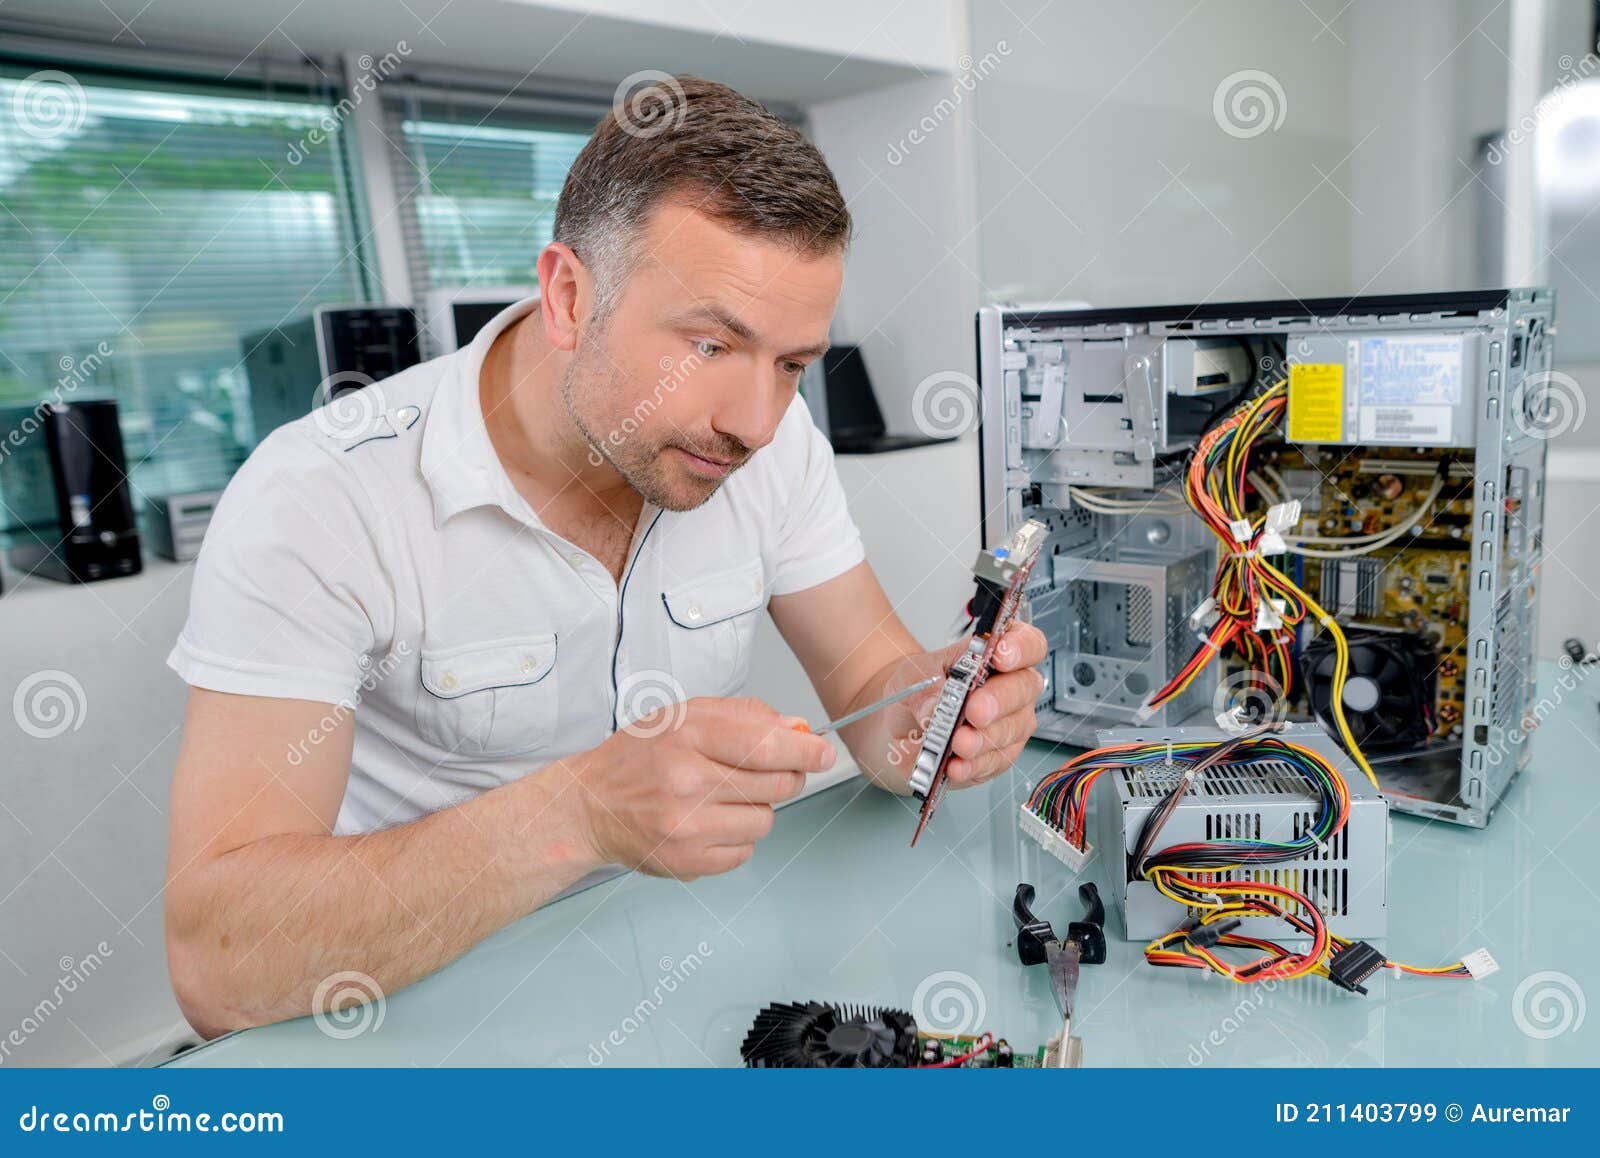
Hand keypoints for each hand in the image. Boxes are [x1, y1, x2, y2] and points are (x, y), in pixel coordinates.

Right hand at [573, 696, 835, 879]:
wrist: (589, 807)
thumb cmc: (638, 757)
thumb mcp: (683, 716)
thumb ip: (742, 715)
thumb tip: (796, 729)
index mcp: (686, 736)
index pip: (765, 745)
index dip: (804, 751)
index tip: (822, 753)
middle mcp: (686, 782)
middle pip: (775, 784)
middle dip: (787, 777)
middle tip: (773, 773)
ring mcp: (686, 827)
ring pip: (765, 820)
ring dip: (758, 809)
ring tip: (724, 799)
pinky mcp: (687, 862)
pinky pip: (744, 851)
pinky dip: (737, 837)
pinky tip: (709, 823)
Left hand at [865, 622, 1047, 789]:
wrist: (905, 722)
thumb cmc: (921, 688)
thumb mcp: (913, 674)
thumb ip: (925, 685)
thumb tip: (936, 707)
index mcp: (998, 654)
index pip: (1029, 644)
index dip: (1021, 648)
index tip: (1000, 656)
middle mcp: (1012, 688)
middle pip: (1024, 689)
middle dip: (998, 700)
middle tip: (975, 710)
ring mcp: (1010, 723)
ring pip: (1011, 729)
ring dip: (983, 738)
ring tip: (958, 742)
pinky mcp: (999, 757)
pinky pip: (994, 762)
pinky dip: (973, 766)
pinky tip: (956, 765)